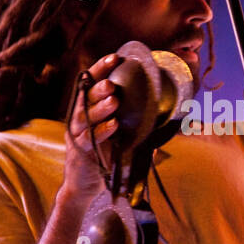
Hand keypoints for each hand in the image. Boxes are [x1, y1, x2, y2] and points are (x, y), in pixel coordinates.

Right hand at [62, 52, 123, 199]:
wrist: (84, 186)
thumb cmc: (104, 156)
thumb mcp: (119, 135)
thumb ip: (136, 123)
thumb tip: (165, 112)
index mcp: (88, 108)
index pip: (92, 83)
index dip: (101, 69)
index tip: (116, 57)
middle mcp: (80, 118)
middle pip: (86, 96)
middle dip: (100, 86)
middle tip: (113, 81)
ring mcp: (78, 135)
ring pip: (85, 116)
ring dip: (100, 107)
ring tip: (114, 99)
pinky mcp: (81, 152)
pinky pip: (90, 139)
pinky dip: (102, 131)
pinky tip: (114, 125)